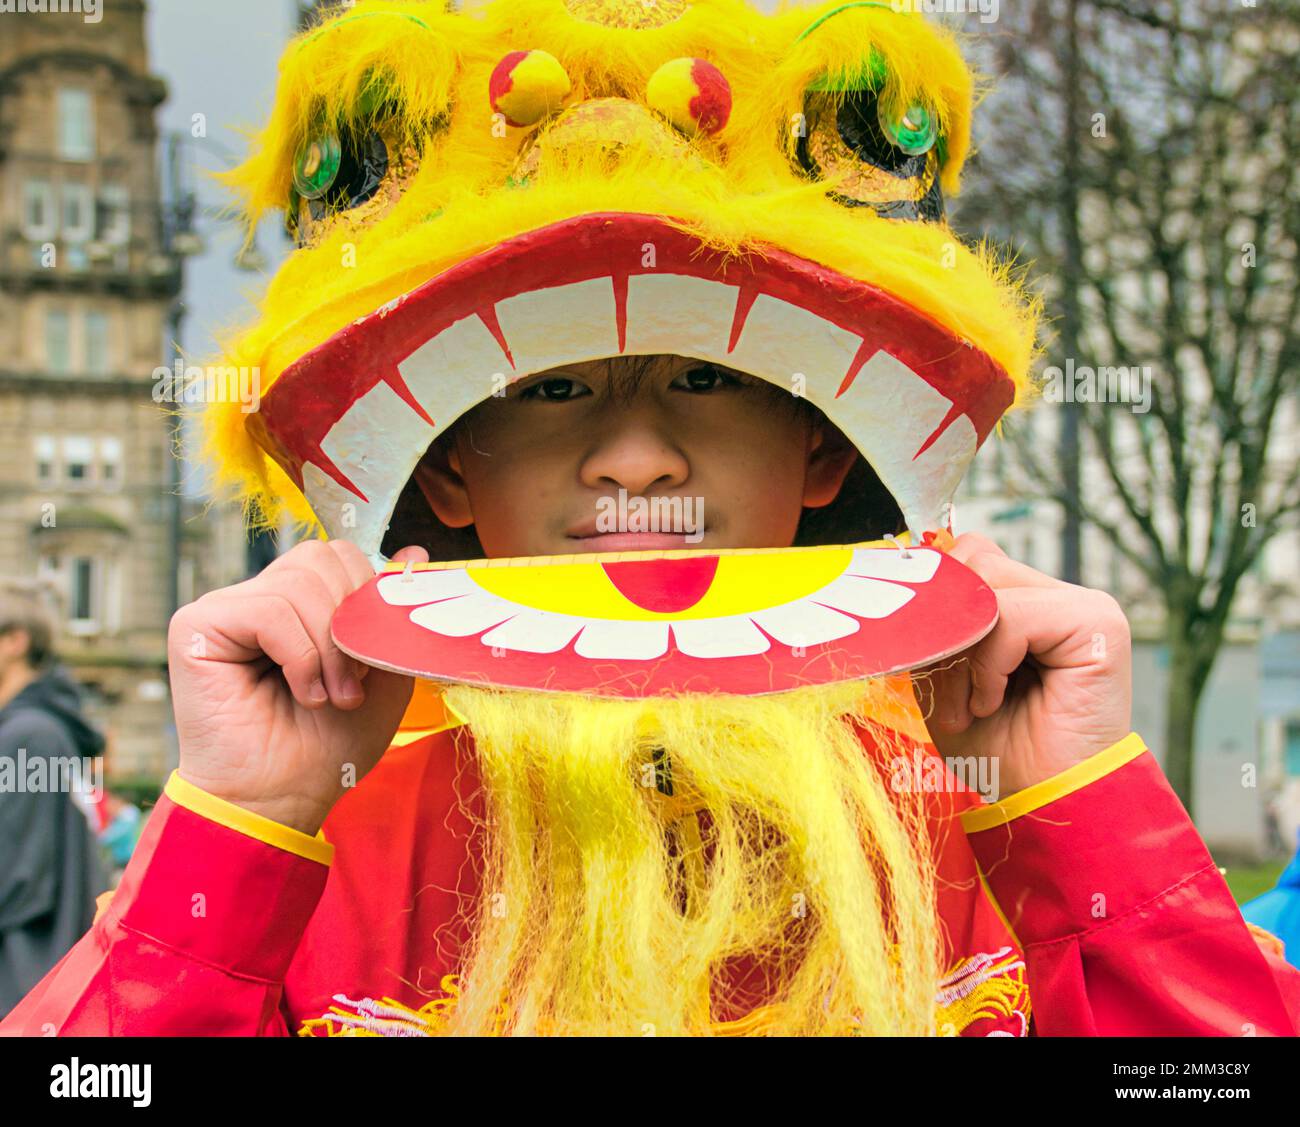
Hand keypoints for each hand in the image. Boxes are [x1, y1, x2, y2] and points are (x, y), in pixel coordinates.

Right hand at [167, 539, 428, 833]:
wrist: (282, 799)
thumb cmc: (329, 744)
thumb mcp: (382, 673)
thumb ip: (392, 614)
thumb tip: (416, 551)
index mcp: (300, 602)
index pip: (340, 557)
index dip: (368, 597)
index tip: (376, 659)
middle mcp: (259, 596)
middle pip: (320, 558)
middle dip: (351, 621)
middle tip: (354, 684)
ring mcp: (226, 608)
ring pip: (297, 582)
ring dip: (328, 647)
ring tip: (331, 697)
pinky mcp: (196, 626)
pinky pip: (268, 610)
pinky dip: (299, 656)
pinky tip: (302, 693)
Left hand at [912, 532, 1132, 798]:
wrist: (1043, 806)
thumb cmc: (996, 749)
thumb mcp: (945, 674)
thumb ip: (940, 621)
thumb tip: (921, 569)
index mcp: (1030, 602)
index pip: (971, 558)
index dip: (938, 604)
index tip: (925, 662)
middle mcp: (1060, 596)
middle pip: (974, 564)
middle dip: (945, 633)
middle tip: (951, 698)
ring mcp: (1084, 605)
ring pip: (986, 587)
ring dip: (960, 656)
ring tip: (972, 707)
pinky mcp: (1097, 623)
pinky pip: (1009, 617)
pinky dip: (986, 667)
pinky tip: (993, 703)